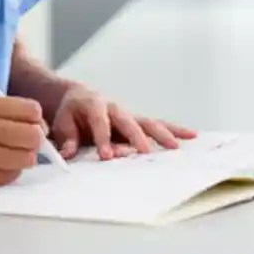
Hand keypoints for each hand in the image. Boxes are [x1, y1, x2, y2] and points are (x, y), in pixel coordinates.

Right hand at [0, 95, 46, 189]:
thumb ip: (4, 113)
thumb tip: (39, 125)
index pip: (31, 110)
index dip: (36, 120)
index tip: (31, 126)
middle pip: (33, 136)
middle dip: (34, 142)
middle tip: (24, 145)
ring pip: (26, 159)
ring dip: (22, 160)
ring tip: (9, 157)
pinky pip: (10, 176)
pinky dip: (8, 173)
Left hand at [49, 84, 196, 160]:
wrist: (79, 97)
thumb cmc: (70, 112)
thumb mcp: (62, 123)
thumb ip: (67, 138)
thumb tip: (69, 153)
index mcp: (94, 105)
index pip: (100, 122)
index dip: (103, 139)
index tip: (106, 156)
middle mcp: (115, 108)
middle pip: (129, 121)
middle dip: (136, 137)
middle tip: (144, 152)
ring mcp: (129, 114)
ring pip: (148, 122)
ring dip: (162, 134)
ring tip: (176, 147)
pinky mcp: (138, 121)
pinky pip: (158, 125)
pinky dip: (174, 130)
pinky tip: (191, 136)